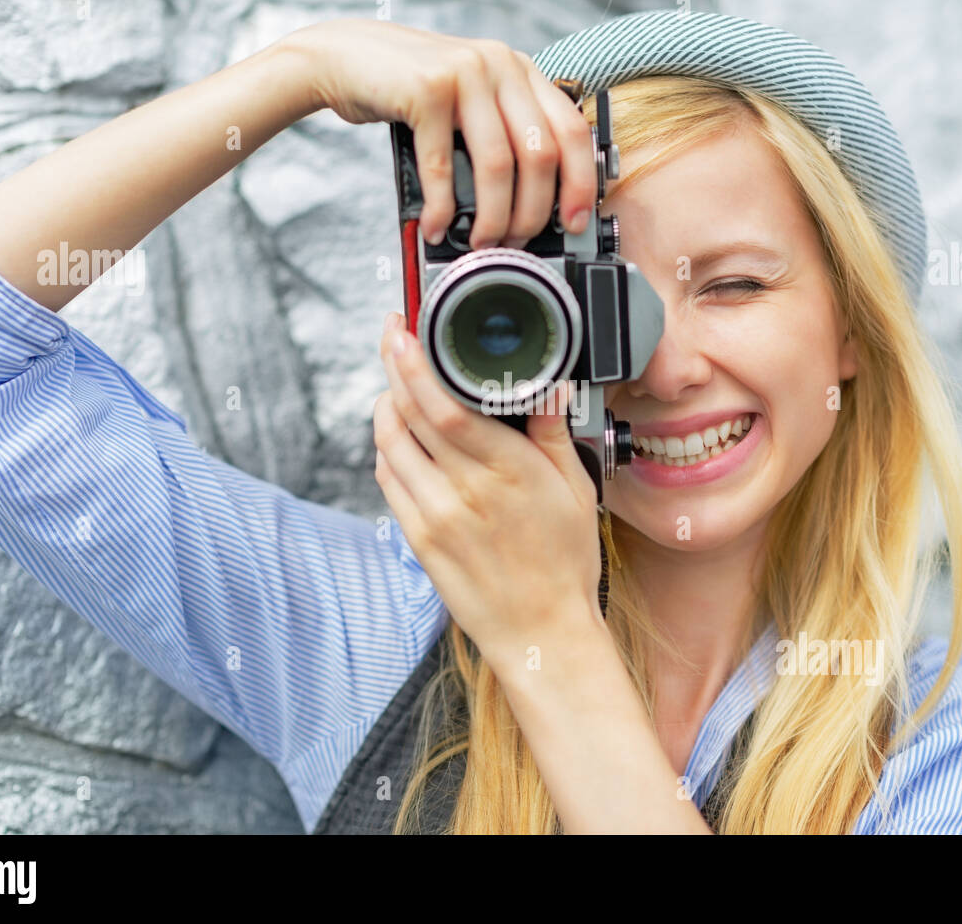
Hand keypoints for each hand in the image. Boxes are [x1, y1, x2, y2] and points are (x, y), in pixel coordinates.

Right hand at [281, 18, 597, 249]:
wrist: (347, 57)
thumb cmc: (412, 91)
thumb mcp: (471, 101)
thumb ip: (506, 132)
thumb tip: (538, 203)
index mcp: (521, 71)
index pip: (572, 130)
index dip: (581, 183)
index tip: (574, 222)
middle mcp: (500, 66)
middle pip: (540, 155)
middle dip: (532, 213)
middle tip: (516, 242)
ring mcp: (465, 74)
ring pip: (498, 165)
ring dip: (492, 217)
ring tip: (480, 242)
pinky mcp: (426, 90)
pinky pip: (444, 166)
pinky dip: (441, 208)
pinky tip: (435, 227)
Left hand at [372, 311, 604, 666]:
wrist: (541, 632)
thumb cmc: (564, 562)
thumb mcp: (575, 489)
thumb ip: (552, 432)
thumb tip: (550, 383)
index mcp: (507, 471)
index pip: (444, 404)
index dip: (413, 362)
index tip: (402, 330)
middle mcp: (462, 490)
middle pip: (408, 413)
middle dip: (394, 367)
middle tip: (395, 339)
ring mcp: (433, 515)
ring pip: (388, 442)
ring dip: (386, 404)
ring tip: (398, 384)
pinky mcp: (416, 537)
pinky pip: (387, 477)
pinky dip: (387, 445)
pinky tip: (401, 433)